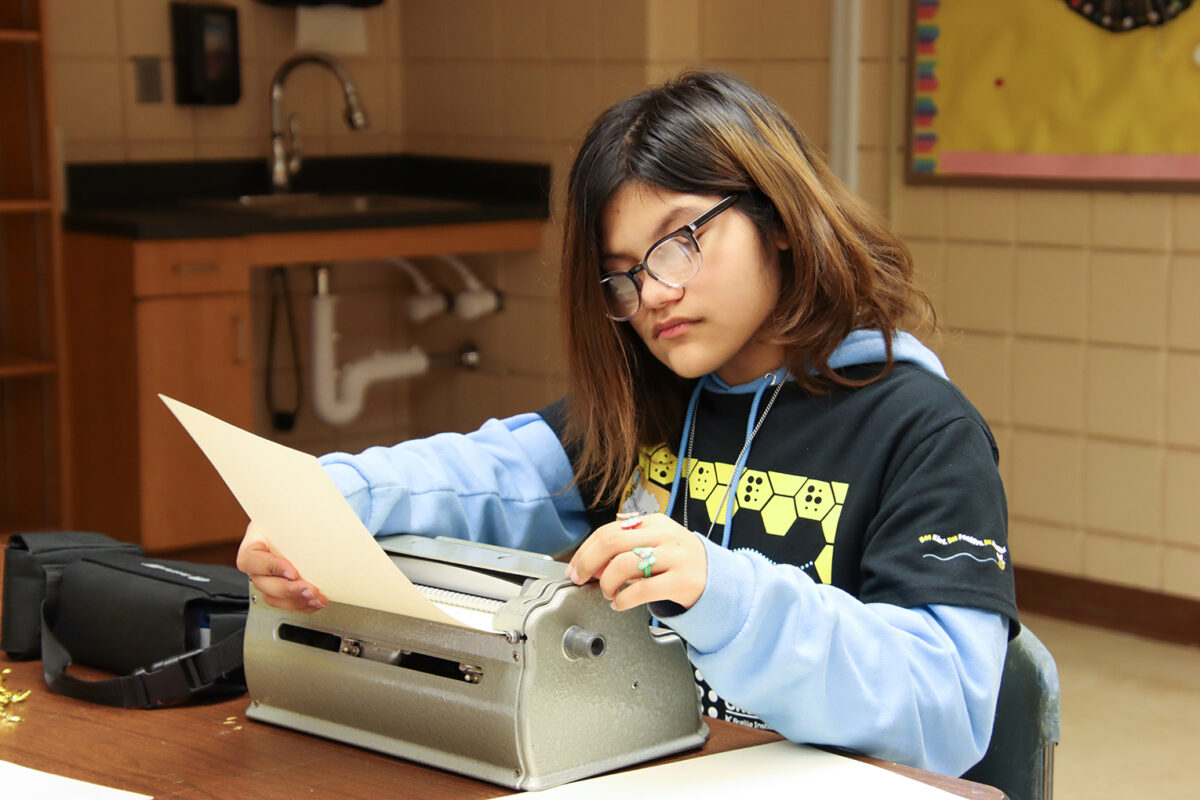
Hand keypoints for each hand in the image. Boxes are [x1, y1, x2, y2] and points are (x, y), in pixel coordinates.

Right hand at [235, 521, 326, 611]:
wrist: (299, 524)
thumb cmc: (290, 517)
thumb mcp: (289, 515)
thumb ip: (297, 519)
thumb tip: (318, 517)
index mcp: (253, 542)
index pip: (251, 559)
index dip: (271, 568)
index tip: (293, 571)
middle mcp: (257, 563)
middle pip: (263, 583)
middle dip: (288, 589)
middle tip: (309, 588)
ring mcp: (267, 577)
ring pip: (273, 597)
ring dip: (296, 601)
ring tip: (316, 598)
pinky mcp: (281, 588)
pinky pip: (285, 603)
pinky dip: (302, 605)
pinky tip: (314, 601)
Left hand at [566, 514, 706, 610]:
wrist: (717, 577)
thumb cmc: (678, 562)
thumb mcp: (654, 545)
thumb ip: (624, 549)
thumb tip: (590, 562)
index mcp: (654, 523)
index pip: (608, 531)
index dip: (586, 551)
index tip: (575, 567)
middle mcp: (664, 536)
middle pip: (611, 542)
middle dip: (588, 563)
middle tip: (581, 579)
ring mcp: (674, 557)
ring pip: (624, 564)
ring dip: (608, 583)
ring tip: (609, 593)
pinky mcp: (682, 580)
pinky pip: (642, 590)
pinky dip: (624, 600)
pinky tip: (621, 604)